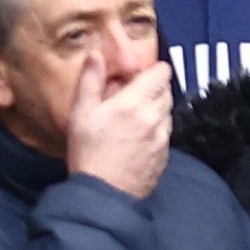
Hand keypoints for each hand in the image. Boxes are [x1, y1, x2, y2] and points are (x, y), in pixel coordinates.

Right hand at [70, 56, 174, 200]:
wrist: (102, 195)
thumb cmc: (88, 153)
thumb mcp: (81, 114)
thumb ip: (90, 81)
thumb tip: (97, 54)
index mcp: (135, 103)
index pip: (162, 72)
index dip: (151, 70)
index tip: (136, 75)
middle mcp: (155, 117)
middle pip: (166, 90)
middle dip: (152, 88)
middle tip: (130, 97)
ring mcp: (163, 138)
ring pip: (168, 111)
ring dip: (155, 109)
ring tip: (131, 119)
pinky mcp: (165, 155)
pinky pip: (166, 133)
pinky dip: (156, 130)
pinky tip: (136, 139)